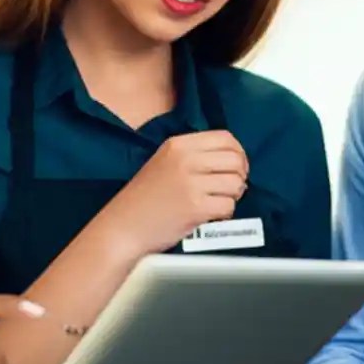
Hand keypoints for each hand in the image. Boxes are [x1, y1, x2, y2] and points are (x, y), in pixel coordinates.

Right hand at [92, 131, 248, 254]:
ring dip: (233, 196)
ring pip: (236, 183)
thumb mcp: (165, 161)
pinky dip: (225, 213)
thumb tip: (233, 160)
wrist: (123, 225)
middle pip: (235, 160)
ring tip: (217, 202)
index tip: (234, 167)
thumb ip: (195, 155)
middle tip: (229, 188)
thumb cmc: (144, 197)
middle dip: (239, 175)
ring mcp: (191, 183)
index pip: (225, 138)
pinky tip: (211, 215)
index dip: (238, 153)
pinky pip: (228, 206)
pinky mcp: (196, 207)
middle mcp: (186, 160)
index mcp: (179, 144)